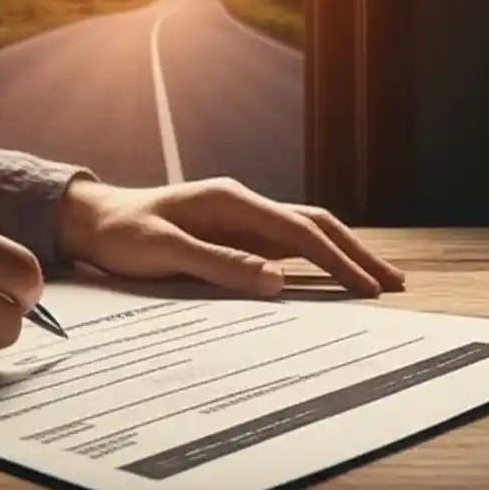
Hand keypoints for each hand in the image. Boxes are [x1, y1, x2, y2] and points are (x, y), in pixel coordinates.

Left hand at [55, 177, 404, 297]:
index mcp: (232, 202)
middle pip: (317, 225)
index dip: (337, 261)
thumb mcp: (162, 251)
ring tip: (380, 281)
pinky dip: (320, 261)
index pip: (299, 232)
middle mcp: (245, 205)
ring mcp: (244, 219)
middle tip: (395, 283)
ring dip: (345, 255)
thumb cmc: (122, 234)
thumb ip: (219, 265)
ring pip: (309, 233)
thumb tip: (277, 282)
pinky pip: (289, 247)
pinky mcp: (239, 235)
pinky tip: (338, 278)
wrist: (94, 221)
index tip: (366, 287)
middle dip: (358, 253)